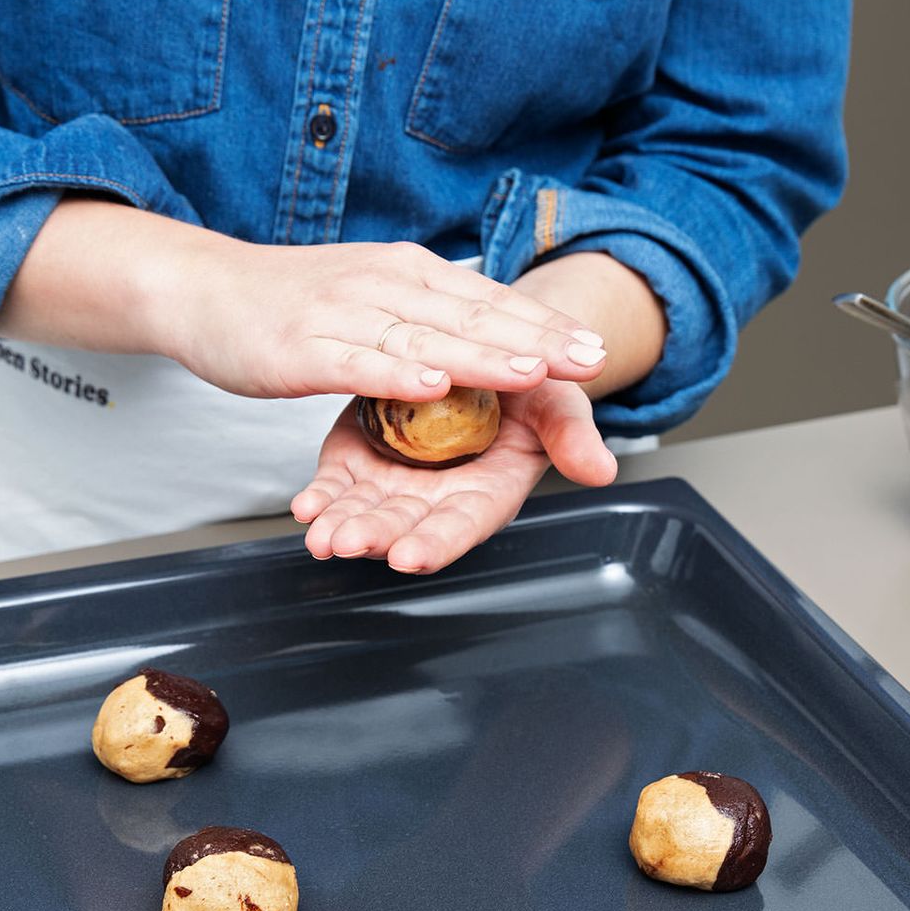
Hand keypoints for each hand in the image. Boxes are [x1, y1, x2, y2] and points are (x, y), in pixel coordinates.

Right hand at [0, 201, 609, 401]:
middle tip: (588, 360)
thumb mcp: (373, 298)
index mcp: (407, 275)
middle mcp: (383, 286)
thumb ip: (429, 316)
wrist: (203, 290)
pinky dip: (396, 374)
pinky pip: (357, 363)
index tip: (594, 349)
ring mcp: (342, 315)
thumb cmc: (290, 304)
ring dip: (481, 354)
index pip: (487, 301)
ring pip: (423, 338)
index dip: (543, 325)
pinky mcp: (302, 349)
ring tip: (531, 370)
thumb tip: (492, 332)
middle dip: (535, 339)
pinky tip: (431, 386)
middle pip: (469, 316)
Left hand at [290, 380, 616, 573]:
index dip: (438, 541)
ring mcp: (399, 482)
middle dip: (375, 538)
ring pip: (367, 511)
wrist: (483, 355)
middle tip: (345, 543)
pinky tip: (306, 505)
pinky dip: (322, 496)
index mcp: (488, 491)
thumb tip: (603, 469)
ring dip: (341, 525)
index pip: (463, 524)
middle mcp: (439, 496)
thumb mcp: (559, 401)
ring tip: (319, 532)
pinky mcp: (365, 458)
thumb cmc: (529, 386)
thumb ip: (572, 437)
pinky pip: (340, 484)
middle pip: (406, 526)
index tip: (412, 555)